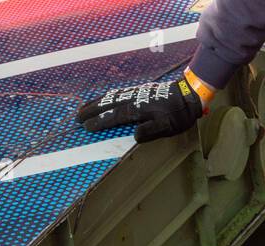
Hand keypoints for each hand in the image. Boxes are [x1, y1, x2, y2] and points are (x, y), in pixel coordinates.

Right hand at [78, 75, 205, 142]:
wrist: (188, 94)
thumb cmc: (178, 114)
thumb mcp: (168, 126)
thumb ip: (151, 131)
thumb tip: (134, 136)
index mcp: (137, 109)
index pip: (113, 116)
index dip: (99, 122)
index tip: (86, 127)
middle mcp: (132, 99)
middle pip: (107, 104)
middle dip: (91, 110)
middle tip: (76, 117)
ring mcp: (134, 93)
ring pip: (110, 96)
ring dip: (96, 102)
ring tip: (83, 108)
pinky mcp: (138, 91)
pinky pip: (117, 93)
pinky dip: (106, 96)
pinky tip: (103, 100)